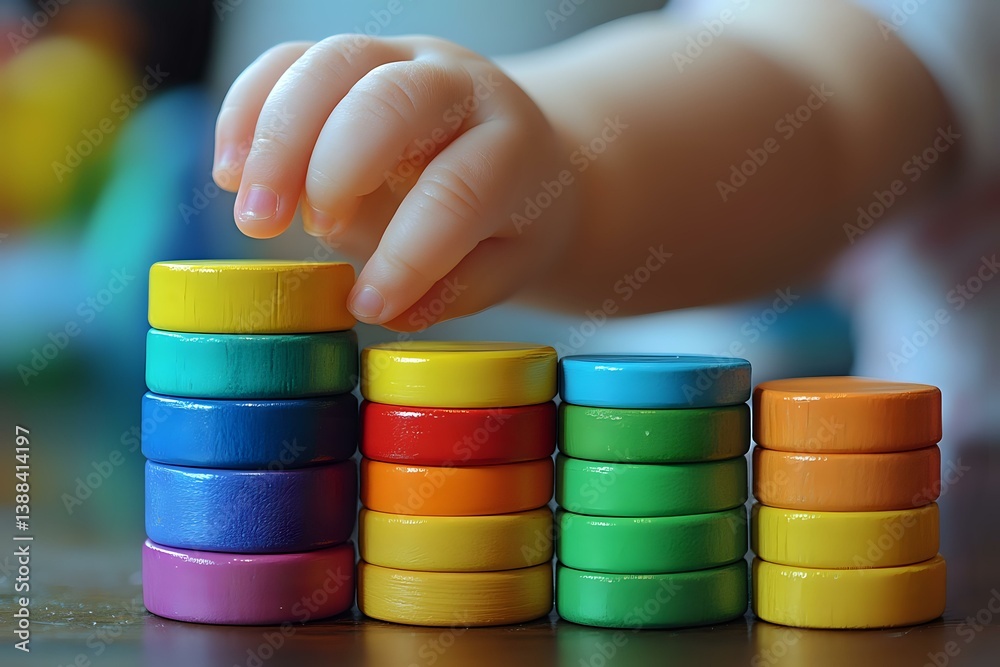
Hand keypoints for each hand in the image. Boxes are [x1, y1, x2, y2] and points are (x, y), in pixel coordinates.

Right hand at [213, 35, 576, 330]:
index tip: (368, 307)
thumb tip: (390, 310)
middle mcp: (457, 87)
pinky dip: (247, 109)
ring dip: (272, 138)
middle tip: (278, 234)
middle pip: (388, 101)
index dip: (407, 252)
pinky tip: (228, 171)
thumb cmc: (504, 218)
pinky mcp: (351, 59)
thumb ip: (456, 286)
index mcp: (509, 145)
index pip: (457, 190)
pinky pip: (288, 61)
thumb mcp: (504, 264)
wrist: (509, 151)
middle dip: (323, 168)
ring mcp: (401, 60)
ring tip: (249, 214)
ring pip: (329, 65)